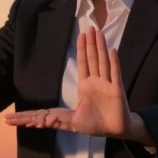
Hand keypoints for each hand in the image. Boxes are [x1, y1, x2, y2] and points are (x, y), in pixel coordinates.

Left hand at [4, 28, 130, 137]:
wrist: (114, 131)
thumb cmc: (94, 124)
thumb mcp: (72, 121)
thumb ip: (57, 118)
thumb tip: (41, 118)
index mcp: (85, 85)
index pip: (82, 63)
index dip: (81, 49)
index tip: (80, 34)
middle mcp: (96, 81)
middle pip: (93, 58)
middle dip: (90, 43)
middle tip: (89, 26)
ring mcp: (107, 84)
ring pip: (103, 62)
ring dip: (101, 47)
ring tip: (98, 32)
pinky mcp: (117, 90)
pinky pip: (115, 74)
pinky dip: (114, 62)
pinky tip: (112, 50)